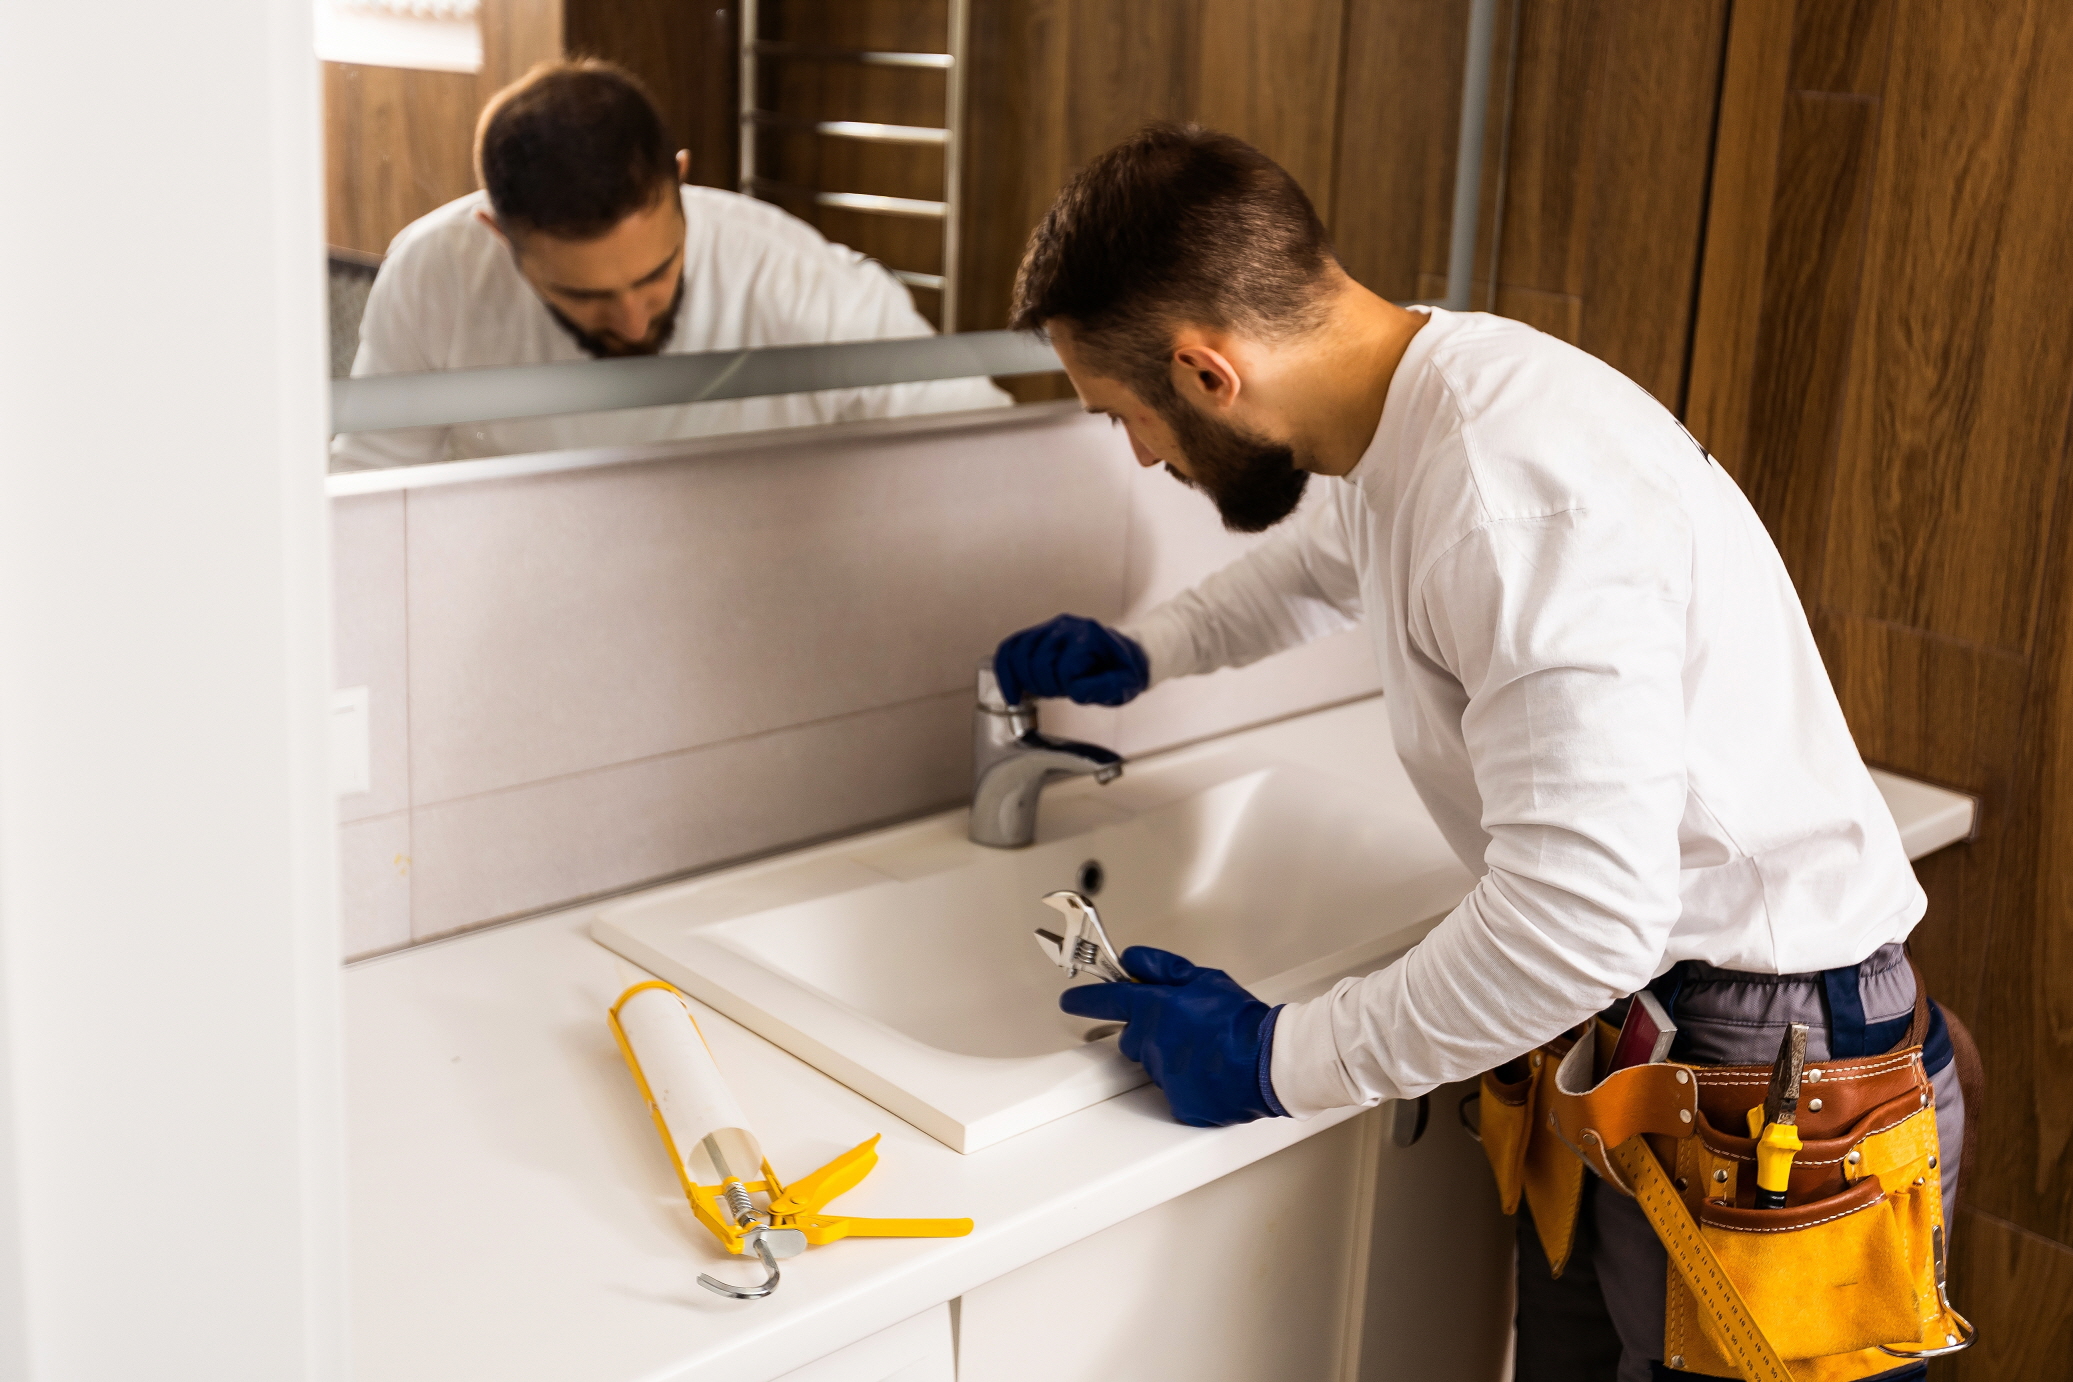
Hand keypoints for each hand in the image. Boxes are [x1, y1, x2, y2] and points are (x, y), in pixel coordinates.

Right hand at [993, 615, 1149, 707]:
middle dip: (1044, 687)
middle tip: (1058, 694)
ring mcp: (1048, 628)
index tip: (1076, 694)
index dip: (1067, 687)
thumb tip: (1076, 691)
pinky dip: (1004, 672)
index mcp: (1089, 636)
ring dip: (1024, 681)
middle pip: (1036, 661)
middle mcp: (1066, 626)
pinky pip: (1008, 649)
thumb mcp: (1125, 685)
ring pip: (1017, 654)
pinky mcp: (1035, 634)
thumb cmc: (1121, 672)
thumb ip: (1105, 688)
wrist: (1122, 656)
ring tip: (1040, 691)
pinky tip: (1012, 692)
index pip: (1064, 667)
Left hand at [1060, 946, 1285, 1126]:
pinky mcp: (1179, 1102)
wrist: (1271, 1062)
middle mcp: (1154, 1043)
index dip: (1086, 1000)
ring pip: (1154, 1064)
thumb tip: (1132, 961)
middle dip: (1148, 1032)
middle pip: (1132, 1039)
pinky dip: (1187, 1082)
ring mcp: (1164, 1075)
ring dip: (1171, 1057)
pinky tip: (1210, 1073)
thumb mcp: (1204, 979)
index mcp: (1157, 1009)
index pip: (1108, 1001)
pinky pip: (1173, 1090)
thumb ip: (1162, 968)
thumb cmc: (1243, 1020)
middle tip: (1182, 1029)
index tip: (1071, 1001)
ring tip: (1206, 1051)